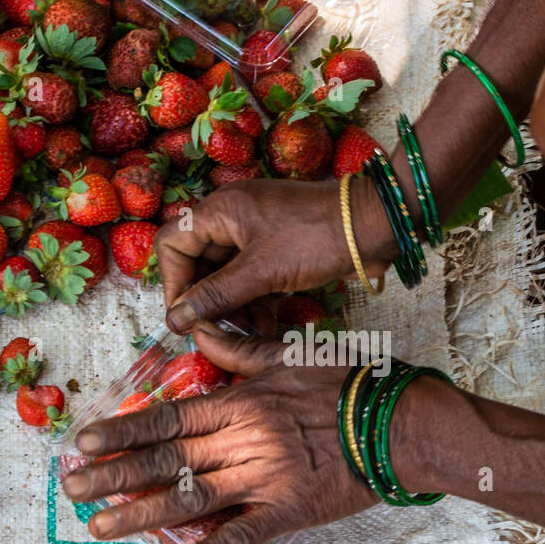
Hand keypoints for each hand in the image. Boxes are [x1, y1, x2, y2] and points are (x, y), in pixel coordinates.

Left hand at [60, 323, 379, 543]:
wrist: (399, 423)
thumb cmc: (347, 383)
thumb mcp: (288, 353)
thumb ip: (238, 348)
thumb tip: (198, 331)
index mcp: (239, 402)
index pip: (167, 418)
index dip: (123, 431)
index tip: (83, 441)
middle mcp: (241, 441)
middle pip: (166, 460)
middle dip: (114, 476)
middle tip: (72, 491)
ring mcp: (262, 480)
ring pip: (190, 498)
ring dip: (141, 515)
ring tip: (100, 528)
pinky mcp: (287, 513)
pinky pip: (238, 538)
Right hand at [157, 176, 395, 332]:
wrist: (372, 226)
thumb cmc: (315, 240)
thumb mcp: (260, 273)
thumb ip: (215, 295)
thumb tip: (176, 318)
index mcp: (220, 210)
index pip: (172, 245)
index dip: (172, 283)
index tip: (183, 317)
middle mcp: (232, 217)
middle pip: (198, 263)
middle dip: (205, 300)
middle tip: (213, 332)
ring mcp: (256, 232)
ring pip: (226, 274)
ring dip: (230, 305)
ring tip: (242, 333)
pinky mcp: (277, 248)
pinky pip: (252, 276)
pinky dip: (253, 300)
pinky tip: (263, 327)